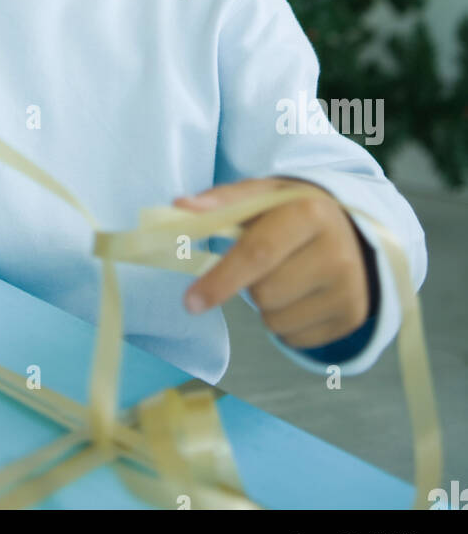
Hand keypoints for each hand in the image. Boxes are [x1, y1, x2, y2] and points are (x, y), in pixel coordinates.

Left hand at [172, 176, 371, 349]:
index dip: (221, 279)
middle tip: (263, 263)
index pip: (258, 253)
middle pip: (264, 293)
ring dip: (266, 305)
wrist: (352, 230)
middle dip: (247, 284)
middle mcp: (337, 253)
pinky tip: (301, 295)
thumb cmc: (292, 211)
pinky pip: (294, 338)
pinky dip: (286, 322)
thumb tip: (181, 207)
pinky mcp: (352, 318)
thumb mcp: (263, 195)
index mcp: (310, 213)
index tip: (190, 302)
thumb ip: (223, 200)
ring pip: (276, 321)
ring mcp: (348, 289)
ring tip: (285, 275)